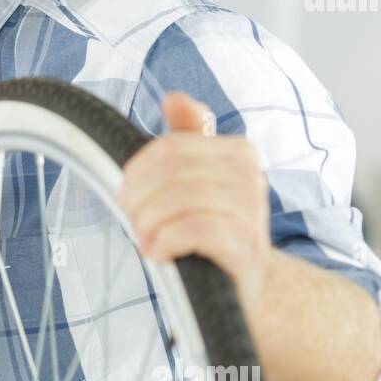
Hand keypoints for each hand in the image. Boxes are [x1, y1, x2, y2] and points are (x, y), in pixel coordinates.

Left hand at [118, 92, 270, 315]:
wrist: (244, 282)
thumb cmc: (213, 226)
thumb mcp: (198, 179)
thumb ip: (186, 139)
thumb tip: (175, 98)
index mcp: (238, 152)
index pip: (170, 148)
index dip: (138, 172)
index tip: (127, 195)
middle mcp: (251, 176)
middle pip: (172, 171)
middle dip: (140, 198)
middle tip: (134, 221)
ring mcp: (252, 213)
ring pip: (180, 199)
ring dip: (148, 223)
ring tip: (146, 239)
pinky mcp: (245, 247)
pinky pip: (195, 229)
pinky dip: (165, 241)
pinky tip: (157, 252)